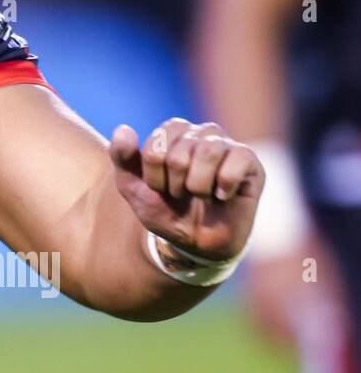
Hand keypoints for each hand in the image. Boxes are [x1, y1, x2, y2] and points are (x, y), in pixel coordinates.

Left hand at [108, 118, 263, 261]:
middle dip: (175, 184)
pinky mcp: (251, 163)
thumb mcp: (133, 187)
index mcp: (173, 132)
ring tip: (201, 196)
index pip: (156, 143)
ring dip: (197, 185)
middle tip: (182, 195)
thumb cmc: (165, 209)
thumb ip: (122, 157)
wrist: (194, 243)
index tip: (160, 188)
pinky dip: (224, 185)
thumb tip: (122, 128)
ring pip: (208, 151)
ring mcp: (228, 146)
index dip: (154, 174)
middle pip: (180, 152)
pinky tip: (222, 196)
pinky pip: (237, 160)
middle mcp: (202, 132)